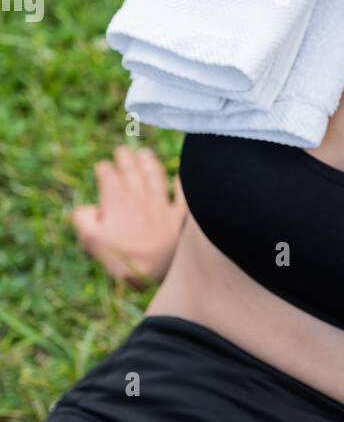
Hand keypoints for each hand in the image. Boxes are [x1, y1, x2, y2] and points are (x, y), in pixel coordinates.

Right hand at [71, 146, 187, 285]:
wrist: (155, 270)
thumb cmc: (120, 258)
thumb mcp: (91, 240)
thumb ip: (83, 220)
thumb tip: (86, 209)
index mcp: (116, 200)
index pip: (108, 175)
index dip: (103, 169)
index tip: (102, 167)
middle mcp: (139, 197)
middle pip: (131, 170)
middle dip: (125, 158)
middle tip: (122, 150)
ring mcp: (160, 205)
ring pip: (155, 176)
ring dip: (149, 162)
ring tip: (145, 154)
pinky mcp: (177, 218)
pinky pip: (182, 197)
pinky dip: (181, 185)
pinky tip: (180, 176)